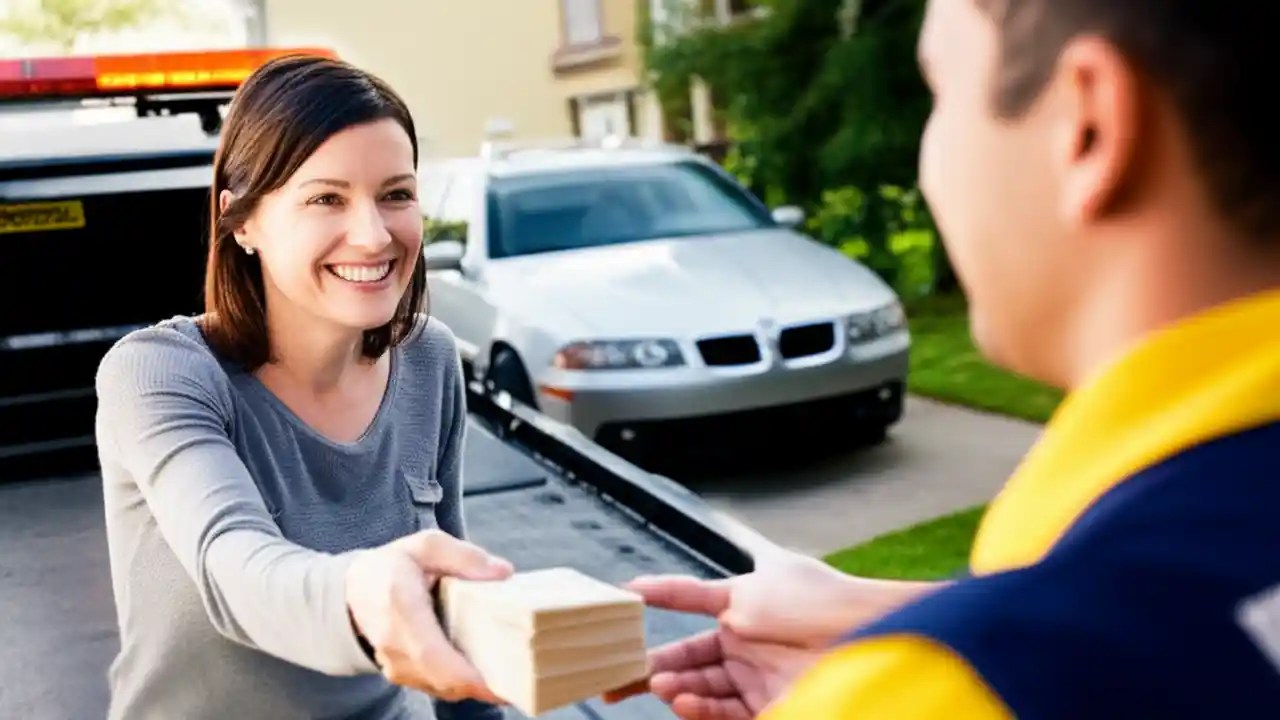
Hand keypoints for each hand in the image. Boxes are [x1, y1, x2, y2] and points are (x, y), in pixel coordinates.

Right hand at [346, 529, 513, 702]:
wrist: (352, 592)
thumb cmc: (393, 566)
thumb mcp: (426, 546)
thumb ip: (464, 556)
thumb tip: (503, 572)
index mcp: (402, 607)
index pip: (433, 655)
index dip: (469, 676)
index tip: (503, 683)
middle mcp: (396, 644)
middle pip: (444, 680)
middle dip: (485, 686)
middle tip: (523, 681)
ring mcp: (396, 665)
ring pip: (443, 688)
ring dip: (477, 687)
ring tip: (513, 677)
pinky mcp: (402, 675)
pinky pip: (438, 687)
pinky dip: (464, 684)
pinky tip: (489, 673)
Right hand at [604, 549, 941, 715]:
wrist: (865, 634)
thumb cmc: (810, 601)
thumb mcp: (745, 587)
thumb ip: (694, 593)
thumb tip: (648, 586)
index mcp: (740, 606)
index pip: (686, 610)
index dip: (653, 615)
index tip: (617, 619)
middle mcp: (745, 643)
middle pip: (686, 659)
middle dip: (647, 669)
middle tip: (612, 678)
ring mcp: (756, 678)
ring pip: (700, 689)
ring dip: (674, 688)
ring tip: (654, 685)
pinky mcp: (770, 707)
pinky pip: (724, 713)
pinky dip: (700, 709)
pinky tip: (681, 700)